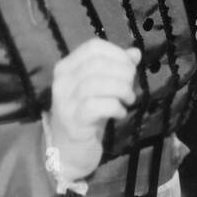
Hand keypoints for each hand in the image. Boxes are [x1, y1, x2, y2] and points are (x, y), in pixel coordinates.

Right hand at [47, 39, 140, 181]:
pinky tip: (120, 113)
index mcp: (66, 67)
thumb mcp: (103, 86)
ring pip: (96, 83)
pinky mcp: (72, 121)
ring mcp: (64, 102)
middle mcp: (61, 82)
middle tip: (131, 86)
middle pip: (97, 64)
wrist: (69, 149)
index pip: (93, 47)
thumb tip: (135, 53)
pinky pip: (96, 106)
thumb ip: (118, 67)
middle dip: (123, 72)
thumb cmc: (88, 113)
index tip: (130, 67)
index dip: (117, 53)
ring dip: (121, 89)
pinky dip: (114, 107)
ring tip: (128, 99)